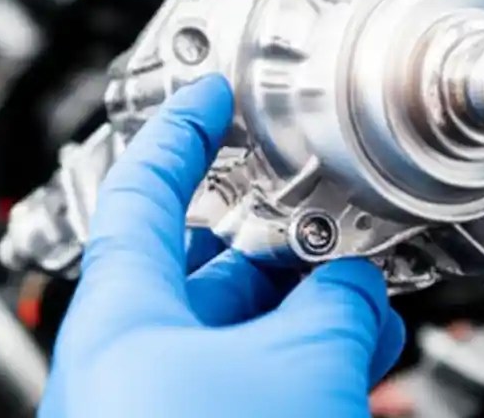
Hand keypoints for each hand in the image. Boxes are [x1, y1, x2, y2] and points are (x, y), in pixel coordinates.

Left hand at [40, 75, 404, 416]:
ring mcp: (148, 403)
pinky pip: (240, 383)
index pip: (142, 188)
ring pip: (232, 335)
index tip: (207, 96)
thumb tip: (355, 288)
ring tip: (362, 314)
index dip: (181, 130)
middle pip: (202, 269)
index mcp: (121, 313)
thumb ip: (336, 304)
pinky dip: (294, 366)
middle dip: (278, 246)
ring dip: (302, 315)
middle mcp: (124, 358)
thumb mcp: (303, 362)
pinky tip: (348, 369)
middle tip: (326, 230)